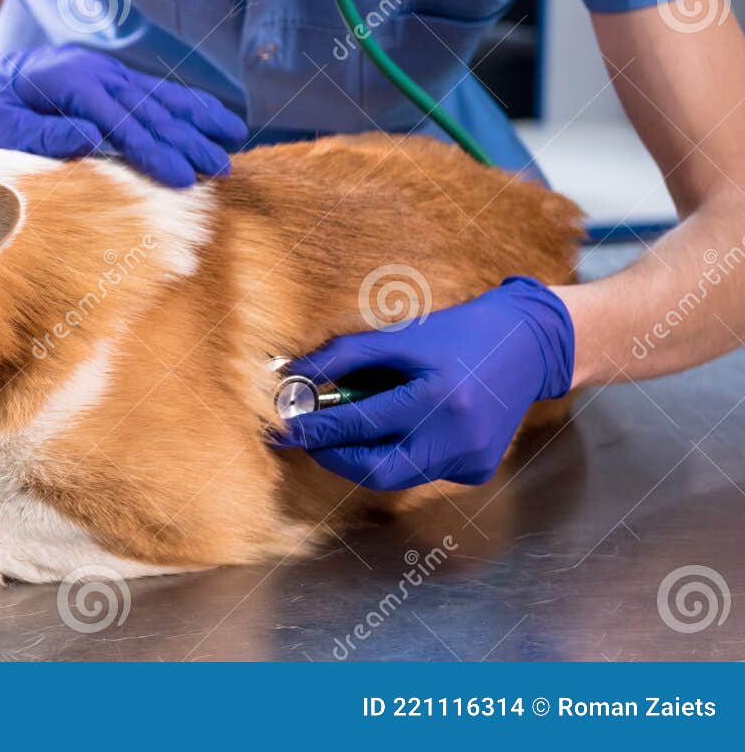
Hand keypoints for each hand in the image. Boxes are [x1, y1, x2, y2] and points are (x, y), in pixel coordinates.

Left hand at [0, 44, 247, 187]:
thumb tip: (90, 137)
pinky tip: (211, 117)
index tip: (181, 178)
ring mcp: (101, 70)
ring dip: (196, 120)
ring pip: (158, 96)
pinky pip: (151, 92)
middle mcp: (92, 69)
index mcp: (69, 79)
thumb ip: (41, 132)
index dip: (153, 150)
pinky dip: (184, 105)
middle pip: (149, 107)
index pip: (121, 120)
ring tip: (232, 141)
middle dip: (187, 139)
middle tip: (220, 169)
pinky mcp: (103, 78)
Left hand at [273, 277, 573, 489]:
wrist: (528, 345)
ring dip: (363, 457)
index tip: (281, 428)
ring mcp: (472, 461)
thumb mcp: (400, 336)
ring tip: (344, 430)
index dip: (316, 428)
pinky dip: (397, 455)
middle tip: (306, 441)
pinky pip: (422, 471)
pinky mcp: (477, 470)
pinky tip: (397, 430)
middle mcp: (460, 439)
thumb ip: (344, 357)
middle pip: (378, 471)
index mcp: (440, 400)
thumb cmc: (458, 333)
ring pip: (398, 475)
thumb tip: (293, 377)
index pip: (362, 424)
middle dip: (334, 459)